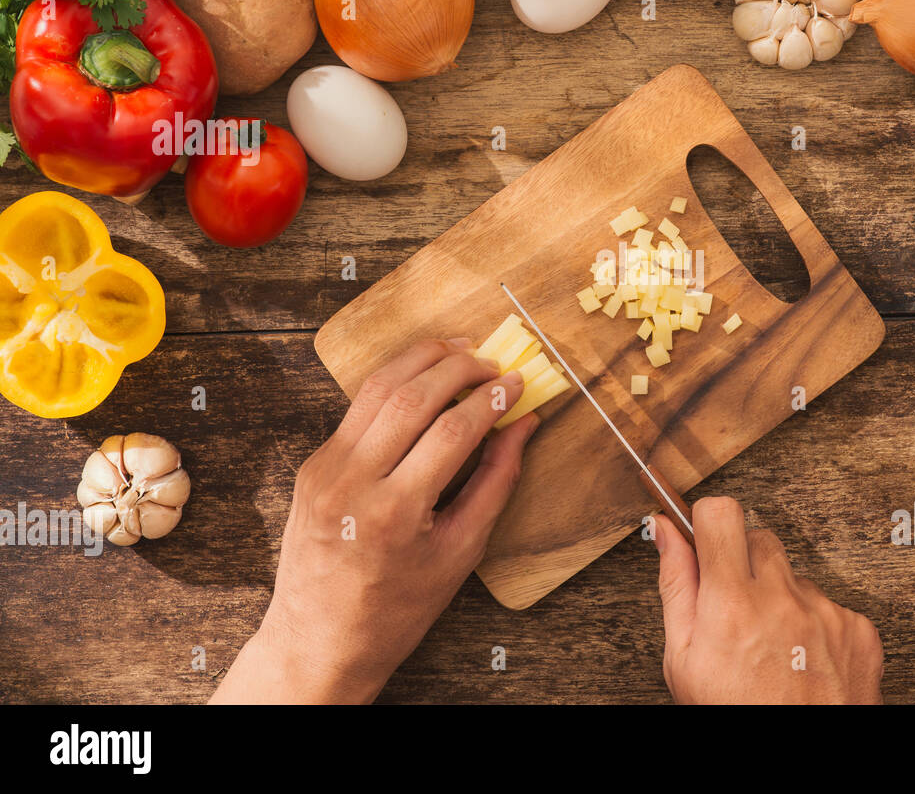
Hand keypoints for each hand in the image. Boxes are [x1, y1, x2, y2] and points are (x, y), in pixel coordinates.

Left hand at [211, 339, 536, 703]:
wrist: (319, 640)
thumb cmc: (398, 608)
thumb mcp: (460, 552)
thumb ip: (495, 481)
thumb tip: (523, 426)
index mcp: (394, 512)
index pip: (453, 430)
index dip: (493, 399)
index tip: (519, 384)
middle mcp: (352, 481)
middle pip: (413, 395)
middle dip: (460, 367)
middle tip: (494, 362)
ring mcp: (325, 469)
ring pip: (378, 387)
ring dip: (423, 360)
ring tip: (461, 352)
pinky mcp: (313, 464)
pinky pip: (359, 410)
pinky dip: (396, 386)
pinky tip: (425, 382)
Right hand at [654, 497, 883, 703]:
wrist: (803, 760)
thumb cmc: (737, 714)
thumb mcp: (685, 660)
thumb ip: (676, 586)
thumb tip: (666, 533)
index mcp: (731, 604)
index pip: (721, 513)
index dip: (708, 521)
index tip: (704, 537)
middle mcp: (782, 599)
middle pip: (759, 537)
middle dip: (742, 562)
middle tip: (734, 606)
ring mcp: (825, 612)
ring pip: (795, 575)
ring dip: (780, 597)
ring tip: (770, 646)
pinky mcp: (857, 628)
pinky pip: (829, 604)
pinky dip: (814, 625)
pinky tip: (801, 659)